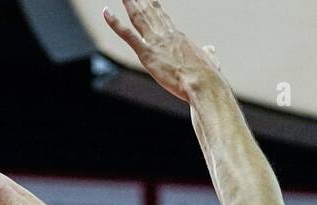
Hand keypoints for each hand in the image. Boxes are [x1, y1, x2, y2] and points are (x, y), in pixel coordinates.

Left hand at [103, 0, 222, 101]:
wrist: (204, 84)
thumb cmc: (209, 78)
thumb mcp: (210, 62)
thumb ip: (208, 54)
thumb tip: (211, 49)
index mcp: (179, 37)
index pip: (163, 17)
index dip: (153, 4)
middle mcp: (166, 35)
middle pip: (149, 11)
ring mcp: (156, 43)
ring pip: (138, 16)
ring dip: (128, 2)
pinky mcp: (147, 55)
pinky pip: (128, 35)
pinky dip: (115, 23)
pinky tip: (106, 12)